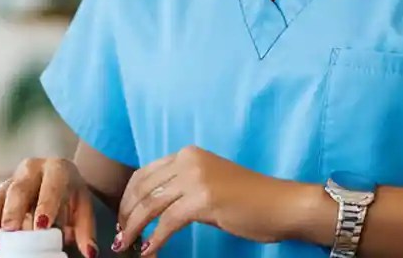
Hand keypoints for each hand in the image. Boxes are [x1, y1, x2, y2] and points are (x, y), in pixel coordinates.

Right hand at [0, 157, 98, 257]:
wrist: (58, 180)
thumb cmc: (70, 195)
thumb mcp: (83, 209)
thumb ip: (85, 230)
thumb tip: (90, 253)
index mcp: (56, 169)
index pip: (52, 184)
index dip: (46, 203)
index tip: (42, 225)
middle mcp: (30, 170)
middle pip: (19, 189)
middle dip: (14, 211)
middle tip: (12, 231)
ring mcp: (11, 180)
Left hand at [115, 146, 297, 254]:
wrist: (282, 204)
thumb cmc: (249, 199)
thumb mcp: (209, 184)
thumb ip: (182, 188)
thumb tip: (152, 208)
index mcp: (188, 154)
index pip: (145, 173)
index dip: (128, 197)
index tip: (122, 216)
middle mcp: (189, 160)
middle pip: (143, 188)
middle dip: (126, 214)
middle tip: (120, 234)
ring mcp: (196, 178)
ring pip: (150, 205)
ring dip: (134, 228)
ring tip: (126, 244)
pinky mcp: (203, 200)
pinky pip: (167, 222)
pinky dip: (154, 239)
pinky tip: (149, 251)